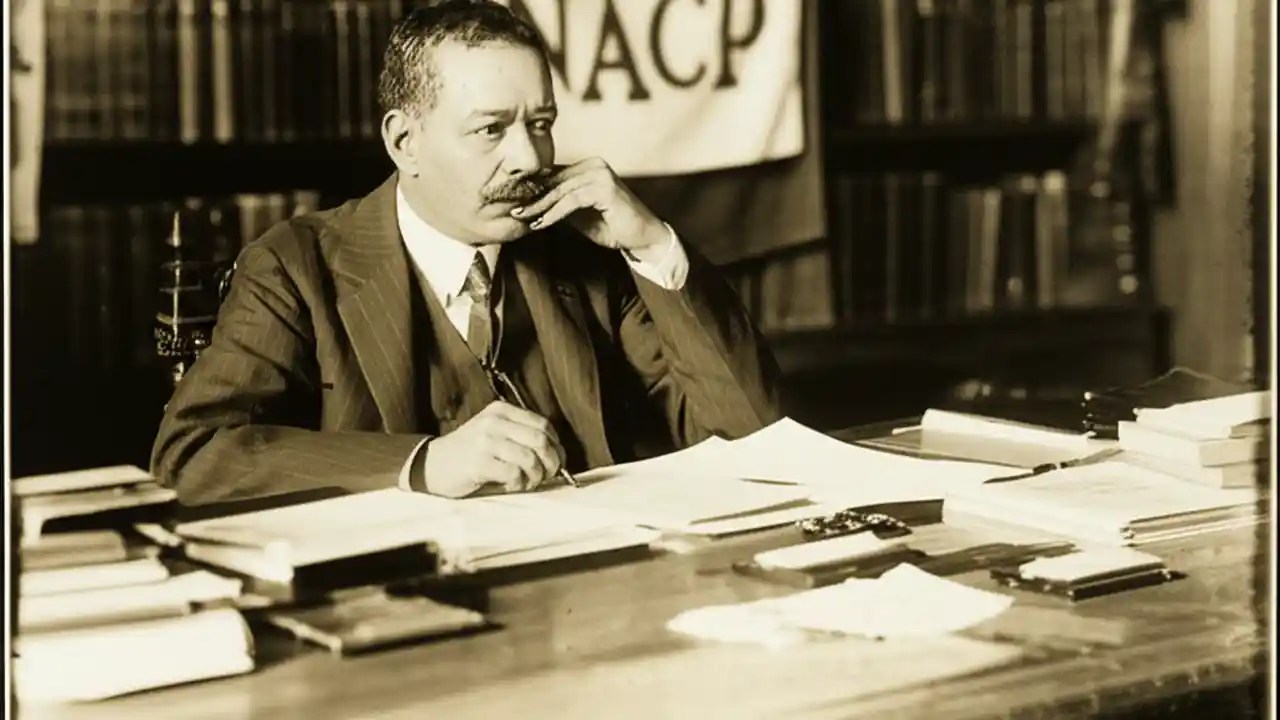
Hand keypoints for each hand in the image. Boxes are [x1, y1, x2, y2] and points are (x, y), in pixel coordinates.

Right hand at [422, 401, 565, 498]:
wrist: (431, 464)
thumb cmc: (469, 453)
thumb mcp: (494, 433)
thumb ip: (520, 436)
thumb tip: (556, 455)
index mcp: (502, 411)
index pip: (543, 425)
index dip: (556, 446)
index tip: (556, 463)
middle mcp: (495, 421)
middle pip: (541, 441)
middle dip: (551, 463)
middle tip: (546, 476)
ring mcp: (486, 440)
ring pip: (530, 459)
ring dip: (535, 477)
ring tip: (527, 483)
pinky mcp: (479, 462)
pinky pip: (513, 474)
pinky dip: (518, 484)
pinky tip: (511, 486)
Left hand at [512, 158, 670, 263]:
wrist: (643, 237)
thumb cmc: (613, 226)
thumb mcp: (580, 214)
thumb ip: (560, 205)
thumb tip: (532, 205)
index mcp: (588, 167)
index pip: (554, 176)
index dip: (533, 190)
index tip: (514, 203)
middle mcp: (593, 165)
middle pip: (554, 182)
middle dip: (531, 198)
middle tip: (513, 210)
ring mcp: (599, 174)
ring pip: (560, 191)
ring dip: (539, 207)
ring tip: (523, 218)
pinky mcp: (603, 188)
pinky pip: (571, 201)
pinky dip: (553, 214)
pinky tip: (540, 224)